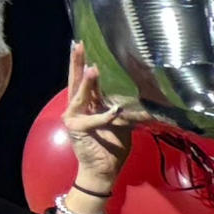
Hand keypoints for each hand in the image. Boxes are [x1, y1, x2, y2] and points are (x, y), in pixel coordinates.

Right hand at [59, 43, 140, 207]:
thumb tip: (140, 95)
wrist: (104, 170)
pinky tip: (113, 112)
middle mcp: (77, 108)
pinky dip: (103, 116)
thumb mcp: (122, 122)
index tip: (83, 44)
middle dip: (76, 62)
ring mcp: (73, 118)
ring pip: (80, 96)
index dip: (83, 63)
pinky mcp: (76, 129)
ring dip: (87, 83)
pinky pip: (92, 120)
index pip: (85, 80)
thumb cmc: (112, 147)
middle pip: (75, 81)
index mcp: (87, 105)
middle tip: (77, 44)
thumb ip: (122, 107)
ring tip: (92, 68)